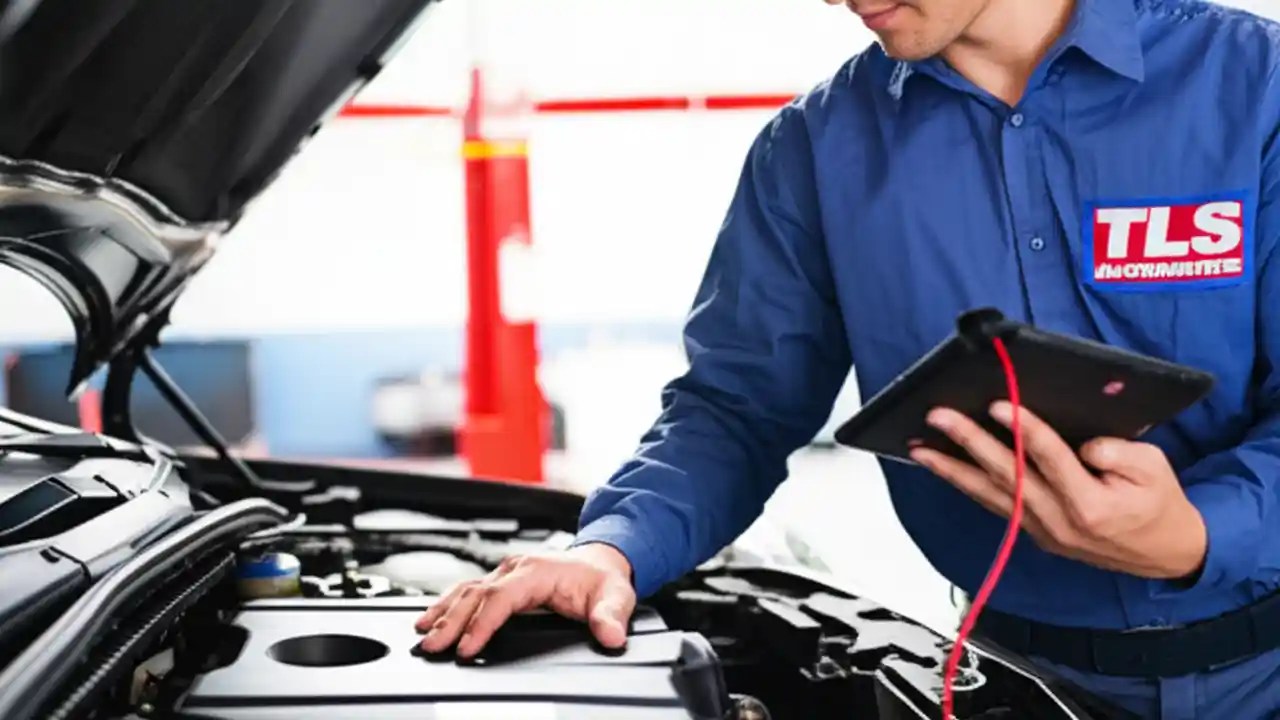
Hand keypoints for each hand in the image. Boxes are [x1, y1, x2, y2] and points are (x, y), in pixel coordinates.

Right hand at [414, 543, 635, 658]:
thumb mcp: (616, 596)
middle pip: (475, 594)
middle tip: (432, 646)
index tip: (467, 648)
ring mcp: (506, 572)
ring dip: (443, 611)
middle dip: (451, 621)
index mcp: (538, 571)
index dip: (482, 623)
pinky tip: (432, 618)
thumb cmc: (603, 580)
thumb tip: (611, 635)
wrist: (601, 561)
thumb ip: (611, 616)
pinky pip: (468, 590)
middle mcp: (517, 568)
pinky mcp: (501, 580)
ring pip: (466, 590)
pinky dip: (448, 604)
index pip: (502, 597)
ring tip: (422, 632)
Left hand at [909, 401, 1206, 580]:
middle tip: (939, 417)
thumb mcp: (1155, 468)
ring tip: (920, 447)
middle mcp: (1060, 521)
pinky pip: (995, 505)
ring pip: (990, 495)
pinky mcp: (1035, 533)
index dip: (1025, 431)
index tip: (999, 405)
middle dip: (969, 442)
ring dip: (952, 469)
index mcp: (1091, 505)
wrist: (1166, 555)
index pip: (1051, 459)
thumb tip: (1080, 445)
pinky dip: (967, 486)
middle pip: (1008, 475)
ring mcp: (1043, 531)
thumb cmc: (1159, 503)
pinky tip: (943, 468)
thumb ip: (1117, 452)